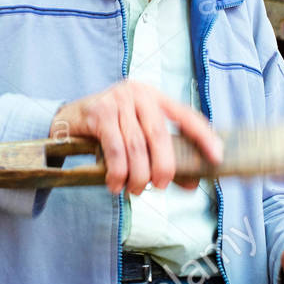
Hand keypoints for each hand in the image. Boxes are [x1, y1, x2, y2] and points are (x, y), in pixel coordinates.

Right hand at [49, 80, 222, 195]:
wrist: (66, 119)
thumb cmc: (109, 130)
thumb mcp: (138, 136)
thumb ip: (163, 156)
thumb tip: (192, 183)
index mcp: (155, 97)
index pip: (186, 115)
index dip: (204, 136)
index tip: (216, 158)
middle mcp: (138, 94)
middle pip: (160, 134)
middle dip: (164, 166)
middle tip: (161, 186)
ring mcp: (117, 101)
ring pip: (136, 146)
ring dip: (138, 175)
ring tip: (135, 190)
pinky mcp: (98, 113)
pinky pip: (114, 149)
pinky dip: (117, 172)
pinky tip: (115, 185)